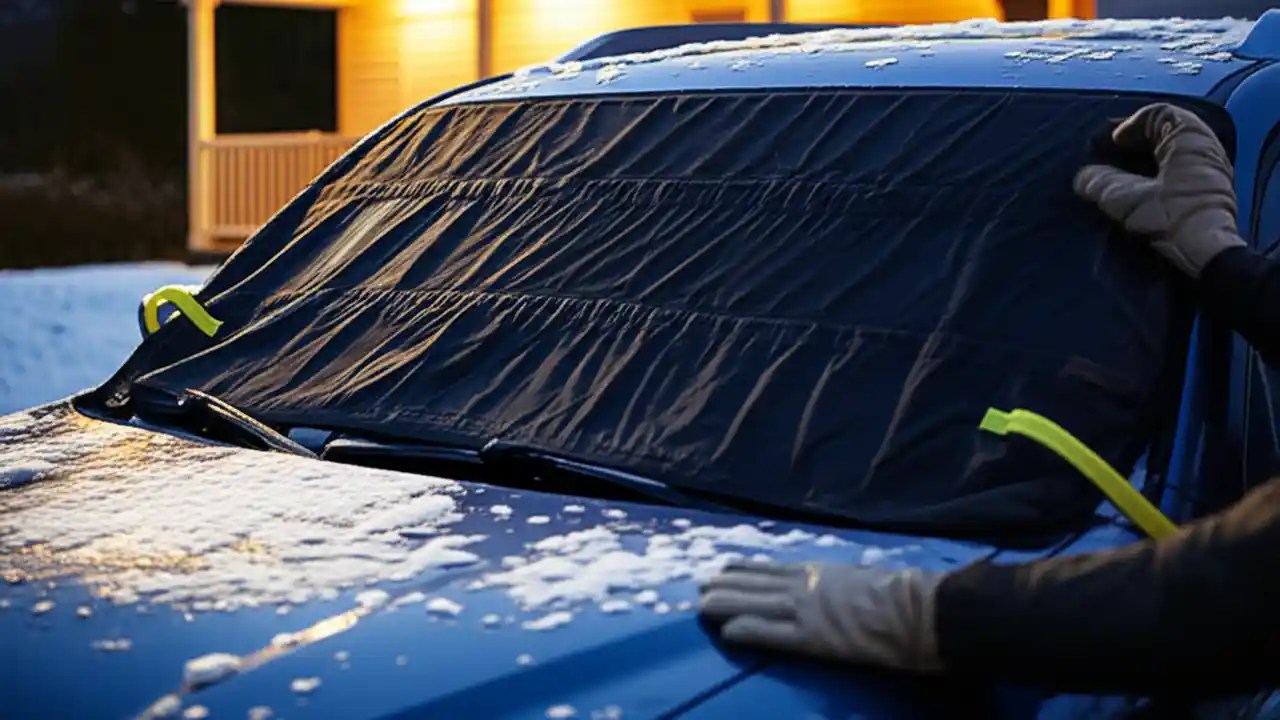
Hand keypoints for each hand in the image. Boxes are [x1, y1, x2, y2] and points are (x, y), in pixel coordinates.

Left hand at [699, 560, 944, 672]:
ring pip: (753, 603)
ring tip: (700, 606)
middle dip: (725, 585)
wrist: (917, 608)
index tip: (722, 568)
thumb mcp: (861, 576)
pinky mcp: (812, 637)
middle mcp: (805, 585)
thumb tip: (834, 585)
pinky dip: (746, 630)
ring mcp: (806, 610)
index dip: (743, 570)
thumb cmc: (899, 593)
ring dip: (724, 604)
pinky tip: (726, 633)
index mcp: (819, 571)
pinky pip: (770, 633)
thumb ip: (838, 581)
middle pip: (754, 583)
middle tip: (699, 586)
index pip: (771, 568)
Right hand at [1074, 103, 1243, 278]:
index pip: (1157, 114)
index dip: (1129, 125)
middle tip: (1112, 153)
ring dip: (1148, 156)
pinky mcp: (1211, 188)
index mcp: (1188, 138)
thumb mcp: (1127, 200)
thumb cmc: (1170, 217)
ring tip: (1123, 171)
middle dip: (1137, 139)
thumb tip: (1082, 177)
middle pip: (1168, 129)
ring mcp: (1211, 167)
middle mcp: (1205, 145)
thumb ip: (1101, 183)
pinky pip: (1181, 165)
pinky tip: (1144, 187)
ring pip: (1174, 149)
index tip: (1110, 144)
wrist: (1209, 253)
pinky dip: (1160, 168)